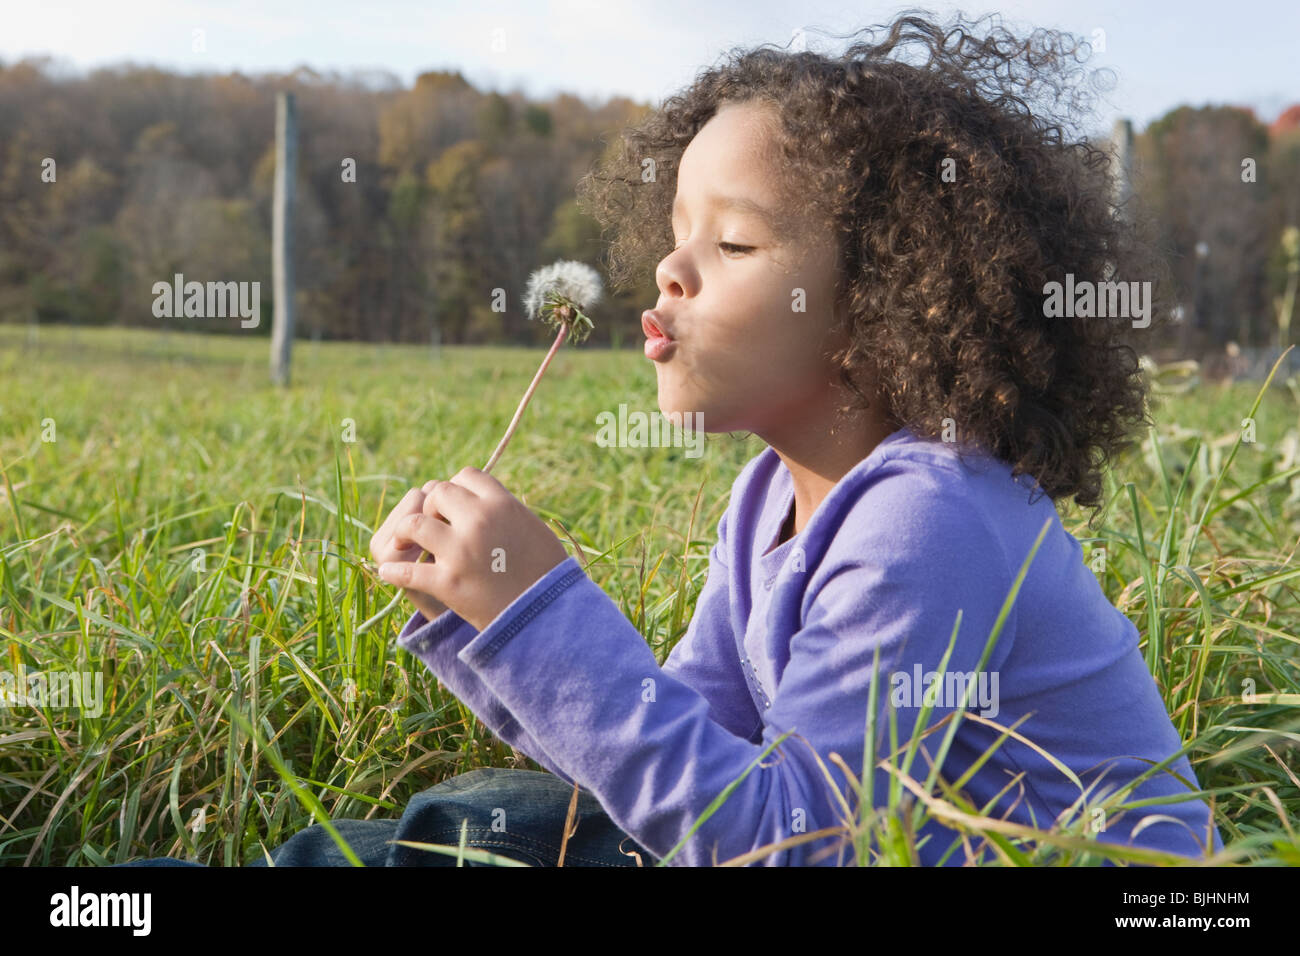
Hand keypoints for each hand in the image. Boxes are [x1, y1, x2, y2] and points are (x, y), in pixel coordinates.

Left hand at [376, 467, 569, 632]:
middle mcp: (479, 521)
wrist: (549, 614)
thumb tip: (479, 499)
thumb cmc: (546, 571)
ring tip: (405, 543)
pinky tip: (388, 574)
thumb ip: (504, 509)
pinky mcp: (448, 583)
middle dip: (432, 506)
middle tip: (432, 523)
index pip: (467, 476)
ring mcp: (460, 551)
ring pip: (415, 525)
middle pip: (438, 493)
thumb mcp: (532, 527)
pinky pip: (408, 571)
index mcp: (503, 504)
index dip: (457, 488)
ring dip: (406, 533)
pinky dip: (394, 573)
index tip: (454, 505)